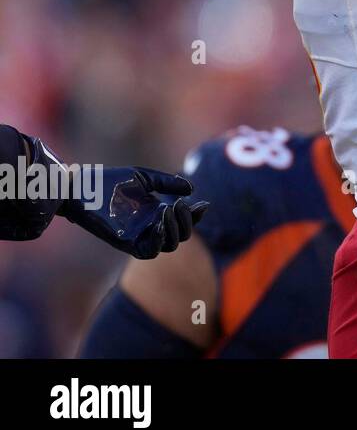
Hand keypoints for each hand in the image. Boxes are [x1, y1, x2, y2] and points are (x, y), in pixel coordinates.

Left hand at [59, 165, 208, 259]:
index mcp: (156, 211)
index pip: (183, 219)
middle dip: (187, 222)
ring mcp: (140, 235)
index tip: (203, 204)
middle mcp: (151, 225)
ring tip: (172, 210)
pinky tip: (161, 224)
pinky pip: (150, 251)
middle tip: (182, 206)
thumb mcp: (143, 178)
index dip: (195, 215)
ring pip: (169, 245)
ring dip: (176, 230)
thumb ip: (166, 183)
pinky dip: (160, 241)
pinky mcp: (127, 243)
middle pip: (180, 235)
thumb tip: (192, 190)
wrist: (81, 189)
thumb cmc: (107, 181)